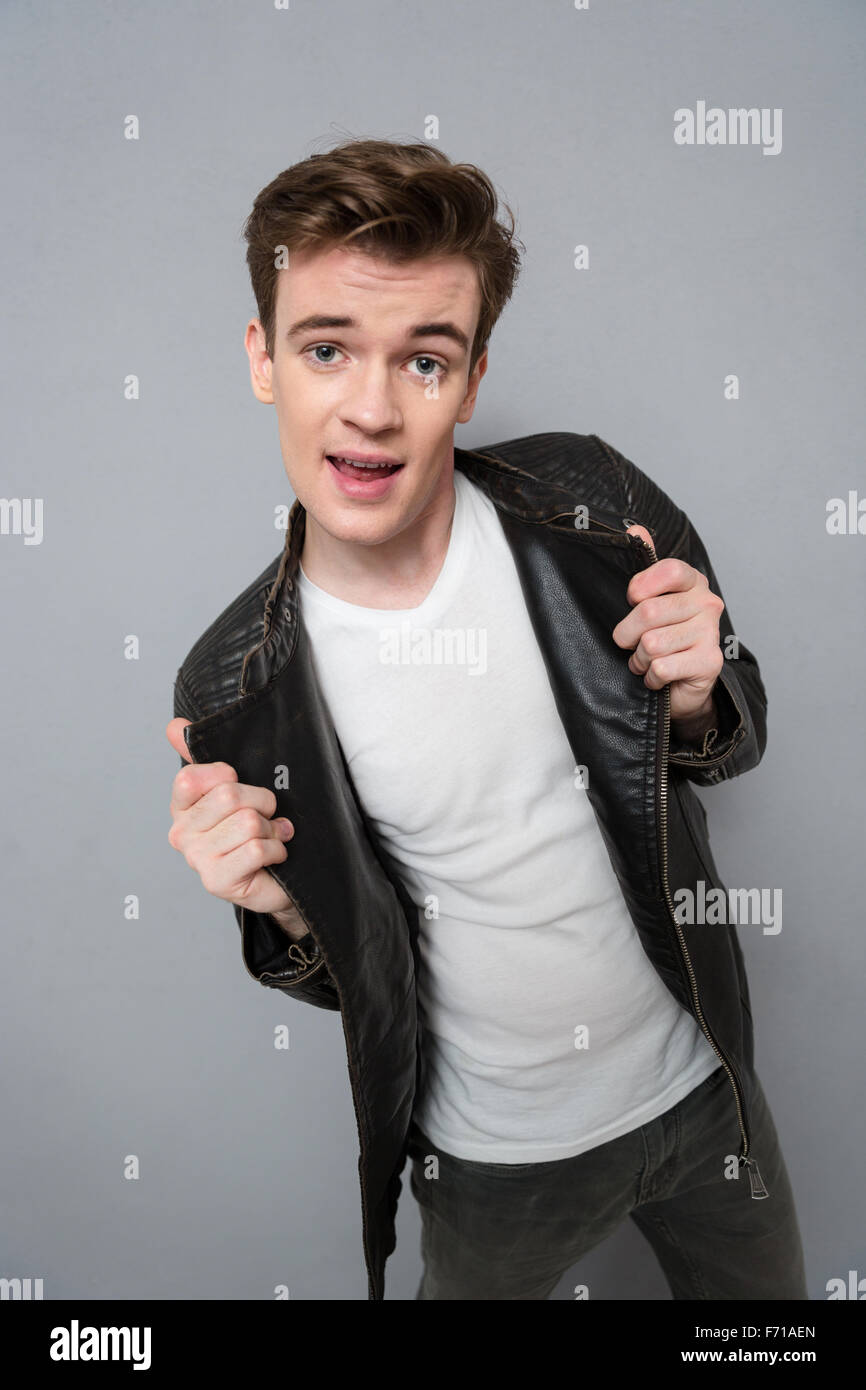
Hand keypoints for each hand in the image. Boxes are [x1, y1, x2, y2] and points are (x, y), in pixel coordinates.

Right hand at [165, 718, 298, 919]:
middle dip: (262, 802)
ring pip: (248, 822)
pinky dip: (277, 849)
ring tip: (271, 836)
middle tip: (267, 815)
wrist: (275, 879)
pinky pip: (257, 849)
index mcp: (182, 807)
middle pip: (229, 795)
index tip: (237, 783)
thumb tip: (175, 725)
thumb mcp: (233, 787)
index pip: (191, 777)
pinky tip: (273, 856)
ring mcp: (197, 859)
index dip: (225, 775)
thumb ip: (201, 754)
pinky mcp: (217, 880)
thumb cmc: (253, 831)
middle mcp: (182, 833)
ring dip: (272, 829)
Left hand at [611, 525, 723, 723]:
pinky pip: (661, 667)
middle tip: (631, 643)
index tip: (632, 600)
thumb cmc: (662, 637)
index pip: (669, 569)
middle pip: (649, 612)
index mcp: (693, 582)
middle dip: (627, 634)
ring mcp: (711, 632)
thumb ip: (644, 565)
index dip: (641, 587)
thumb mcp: (649, 600)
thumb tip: (636, 530)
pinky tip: (658, 676)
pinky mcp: (710, 662)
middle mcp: (708, 603)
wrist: (682, 685)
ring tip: (646, 660)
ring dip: (639, 659)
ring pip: (652, 643)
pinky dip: (651, 677)